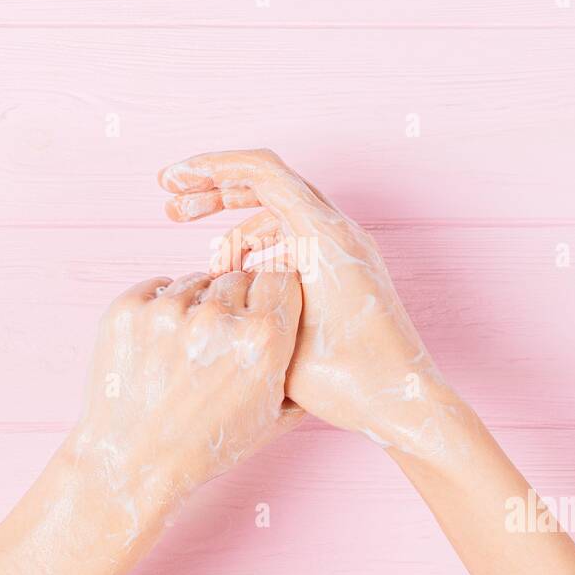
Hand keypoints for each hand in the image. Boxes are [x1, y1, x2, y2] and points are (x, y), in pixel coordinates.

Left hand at [65, 267, 303, 548]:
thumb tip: (310, 333)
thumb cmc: (206, 447)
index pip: (281, 276)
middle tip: (221, 342)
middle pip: (239, 277)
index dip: (274, 295)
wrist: (133, 463)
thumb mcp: (273, 419)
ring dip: (199, 305)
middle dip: (236, 304)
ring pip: (198, 280)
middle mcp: (218, 318)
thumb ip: (298, 371)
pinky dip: (162, 307)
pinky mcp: (128, 310)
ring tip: (188, 349)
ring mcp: (168, 311)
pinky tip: (162, 343)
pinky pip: (158, 286)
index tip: (264, 311)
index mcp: (264, 339)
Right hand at [158, 149, 462, 460]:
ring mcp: (346, 251)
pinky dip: (262, 248)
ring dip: (239, 226)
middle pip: (271, 185)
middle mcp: (339, 232)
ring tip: (207, 260)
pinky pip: (296, 241)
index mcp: (324, 235)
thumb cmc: (349, 377)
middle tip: (173, 207)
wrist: (403, 405)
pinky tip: (239, 278)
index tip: (171, 182)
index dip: (210, 169)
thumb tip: (224, 270)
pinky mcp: (347, 272)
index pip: (262, 172)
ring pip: (283, 215)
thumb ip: (251, 285)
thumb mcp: (281, 327)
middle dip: (217, 191)